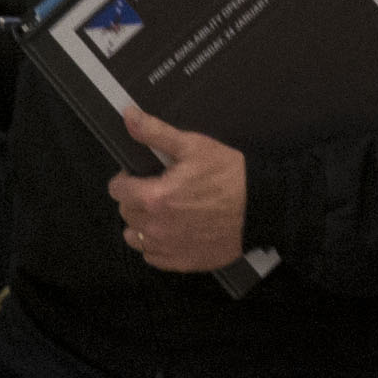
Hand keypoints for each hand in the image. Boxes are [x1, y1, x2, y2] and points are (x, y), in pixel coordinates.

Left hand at [111, 108, 248, 273]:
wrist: (260, 206)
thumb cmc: (229, 175)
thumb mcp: (192, 145)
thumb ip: (155, 132)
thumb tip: (128, 115)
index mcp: (155, 198)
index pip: (117, 191)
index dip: (126, 179)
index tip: (141, 176)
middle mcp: (157, 228)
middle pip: (126, 213)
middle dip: (135, 199)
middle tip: (157, 190)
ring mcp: (168, 248)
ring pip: (135, 238)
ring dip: (142, 224)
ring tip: (162, 212)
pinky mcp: (182, 262)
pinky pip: (153, 256)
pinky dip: (156, 245)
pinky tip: (172, 231)